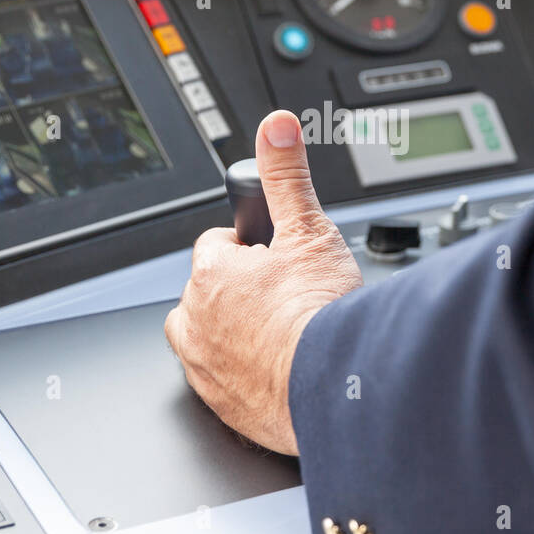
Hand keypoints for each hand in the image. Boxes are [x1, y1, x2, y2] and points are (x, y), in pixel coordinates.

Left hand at [165, 110, 362, 454]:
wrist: (338, 390)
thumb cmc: (321, 315)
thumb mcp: (310, 229)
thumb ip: (287, 176)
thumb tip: (274, 127)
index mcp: (210, 275)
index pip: (217, 245)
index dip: (252, 248)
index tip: (275, 258)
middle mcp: (195, 323)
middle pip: (210, 292)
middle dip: (243, 291)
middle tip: (288, 296)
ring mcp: (205, 369)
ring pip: (210, 337)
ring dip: (236, 331)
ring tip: (282, 332)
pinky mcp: (222, 406)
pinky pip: (224, 380)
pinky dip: (246, 373)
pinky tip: (280, 368)